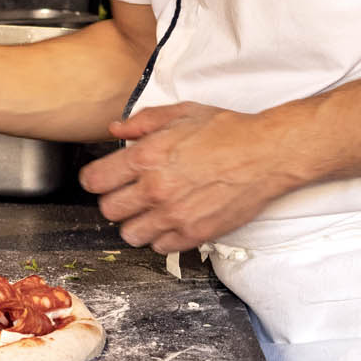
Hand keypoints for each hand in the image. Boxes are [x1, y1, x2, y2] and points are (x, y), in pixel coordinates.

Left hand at [78, 101, 305, 252]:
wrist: (265, 154)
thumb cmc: (226, 131)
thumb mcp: (180, 113)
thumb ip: (142, 122)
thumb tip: (115, 130)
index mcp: (147, 157)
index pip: (95, 180)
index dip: (95, 179)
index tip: (102, 179)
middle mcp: (155, 189)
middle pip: (108, 211)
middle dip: (114, 201)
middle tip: (128, 193)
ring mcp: (174, 215)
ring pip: (129, 234)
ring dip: (135, 223)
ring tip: (149, 210)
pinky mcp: (194, 234)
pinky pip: (160, 247)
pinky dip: (160, 237)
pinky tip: (170, 221)